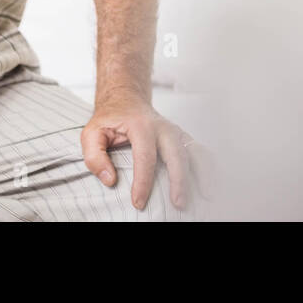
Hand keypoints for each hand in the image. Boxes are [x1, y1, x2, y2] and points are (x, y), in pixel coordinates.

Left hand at [81, 92, 213, 211]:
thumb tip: (109, 179)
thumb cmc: (110, 119)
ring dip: (201, 172)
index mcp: (140, 125)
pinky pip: (198, 151)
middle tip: (178, 202)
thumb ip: (95, 156)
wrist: (125, 99)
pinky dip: (208, 165)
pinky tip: (211, 182)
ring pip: (193, 151)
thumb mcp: (91, 133)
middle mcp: (162, 127)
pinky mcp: (181, 137)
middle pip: (176, 153)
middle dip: (179, 179)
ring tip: (206, 195)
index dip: (143, 181)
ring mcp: (175, 131)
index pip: (145, 156)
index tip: (139, 202)